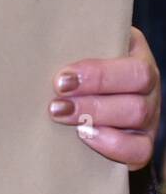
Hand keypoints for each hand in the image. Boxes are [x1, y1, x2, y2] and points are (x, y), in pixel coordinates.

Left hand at [48, 27, 160, 168]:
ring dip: (95, 116)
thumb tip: (42, 46)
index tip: (61, 79)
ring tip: (62, 115)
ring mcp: (150, 116)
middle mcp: (148, 85)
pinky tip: (85, 135)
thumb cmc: (81, 63)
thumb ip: (72, 43)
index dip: (98, 74)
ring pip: (138, 115)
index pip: (132, 65)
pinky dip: (113, 145)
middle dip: (92, 99)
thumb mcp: (82, 46)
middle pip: (135, 90)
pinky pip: (140, 150)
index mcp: (136, 54)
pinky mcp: (143, 143)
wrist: (88, 91)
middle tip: (56, 104)